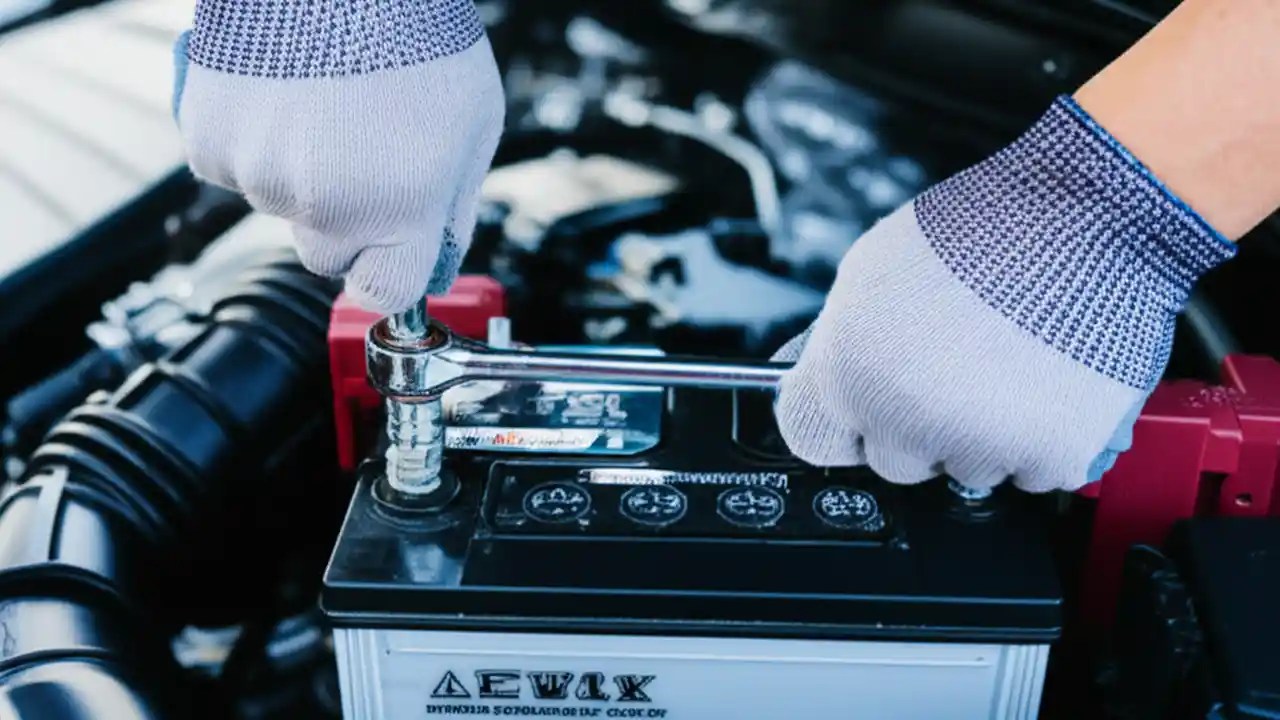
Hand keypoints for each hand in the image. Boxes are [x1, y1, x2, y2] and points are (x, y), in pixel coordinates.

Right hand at [172, 0, 503, 313]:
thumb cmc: (414, 33)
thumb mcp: (476, 124)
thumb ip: (456, 205)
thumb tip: (439, 258)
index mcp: (401, 210)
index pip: (386, 293)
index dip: (387, 272)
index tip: (386, 256)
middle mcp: (328, 207)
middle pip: (327, 254)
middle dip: (343, 218)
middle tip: (358, 151)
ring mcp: (263, 178)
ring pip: (278, 206)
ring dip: (294, 172)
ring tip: (322, 104)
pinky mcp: (211, 143)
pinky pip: (231, 168)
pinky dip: (248, 141)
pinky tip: (279, 95)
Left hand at [772, 96, 1235, 492]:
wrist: (1087, 218)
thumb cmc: (982, 231)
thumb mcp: (872, 268)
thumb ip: (838, 337)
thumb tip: (812, 373)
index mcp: (849, 374)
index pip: (814, 438)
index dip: (843, 419)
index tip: (863, 407)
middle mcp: (907, 422)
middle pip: (893, 461)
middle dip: (916, 427)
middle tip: (955, 369)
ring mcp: (980, 447)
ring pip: (966, 470)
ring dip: (983, 434)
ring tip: (1010, 362)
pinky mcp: (1049, 459)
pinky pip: (1031, 473)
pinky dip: (1042, 441)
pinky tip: (1047, 382)